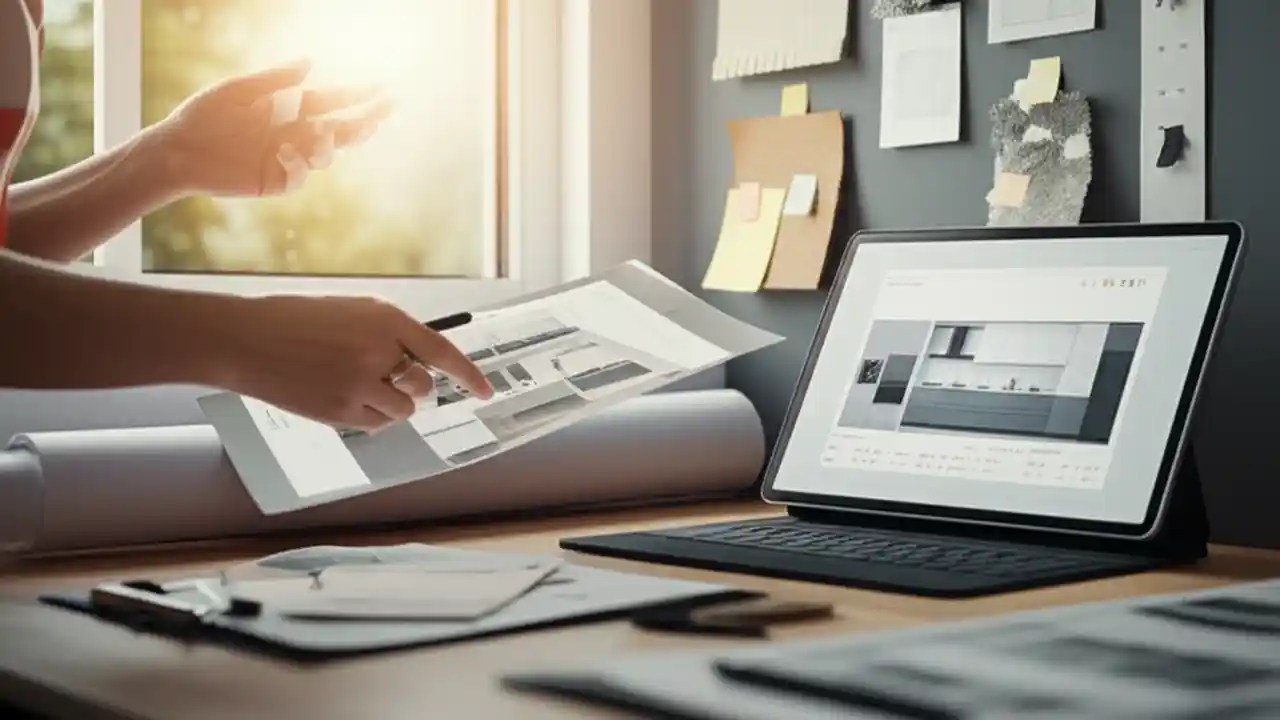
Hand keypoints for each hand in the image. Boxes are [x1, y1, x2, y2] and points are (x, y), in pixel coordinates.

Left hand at [149, 60, 392, 198]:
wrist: (177, 150)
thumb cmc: (203, 115)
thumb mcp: (239, 90)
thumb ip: (276, 79)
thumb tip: (312, 62)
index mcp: (287, 110)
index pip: (330, 102)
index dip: (354, 96)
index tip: (378, 89)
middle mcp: (293, 134)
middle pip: (339, 129)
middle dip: (364, 119)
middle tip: (386, 109)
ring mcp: (286, 159)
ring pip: (324, 154)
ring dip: (331, 142)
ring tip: (327, 129)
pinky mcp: (274, 181)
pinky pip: (298, 175)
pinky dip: (297, 163)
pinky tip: (283, 150)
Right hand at [223, 295, 492, 432]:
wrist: (246, 339)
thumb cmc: (296, 320)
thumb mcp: (351, 311)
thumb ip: (389, 332)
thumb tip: (421, 361)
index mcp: (385, 319)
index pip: (441, 351)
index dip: (468, 375)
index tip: (485, 391)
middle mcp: (379, 350)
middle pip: (423, 386)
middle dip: (412, 387)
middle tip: (385, 379)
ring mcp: (360, 383)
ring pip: (403, 410)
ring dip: (390, 404)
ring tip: (357, 386)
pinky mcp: (341, 411)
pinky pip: (377, 424)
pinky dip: (370, 417)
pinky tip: (343, 399)